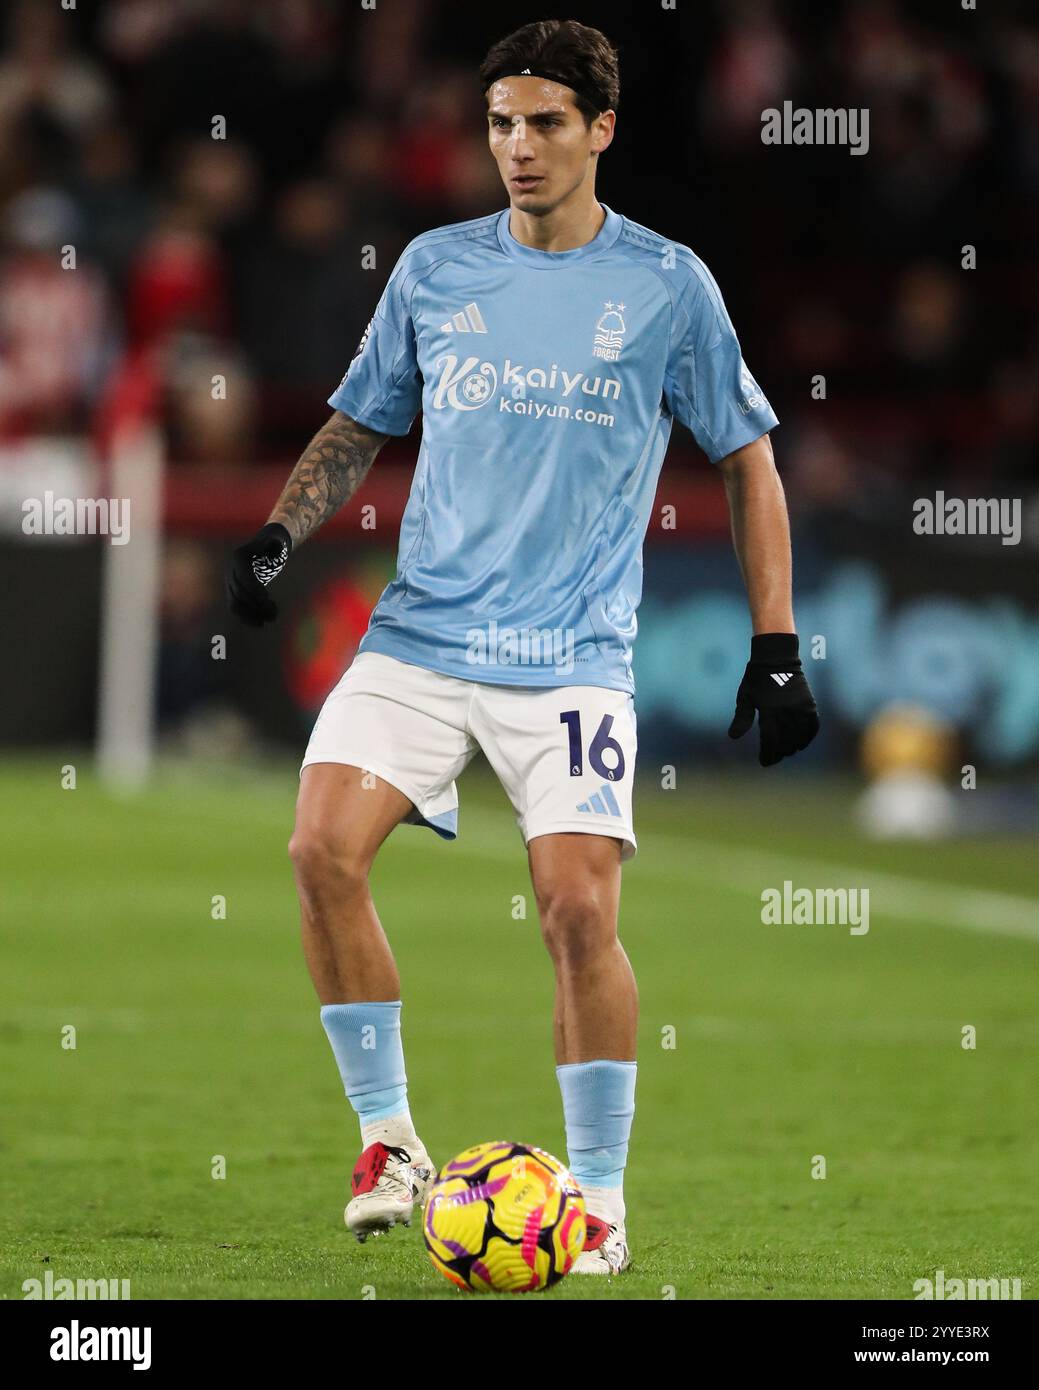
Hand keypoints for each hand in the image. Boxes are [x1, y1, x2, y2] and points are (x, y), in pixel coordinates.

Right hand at [227, 522, 291, 626]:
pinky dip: (246, 617)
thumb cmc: (273, 546)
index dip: (255, 590)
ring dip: (251, 614)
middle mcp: (230, 571)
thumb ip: (274, 545)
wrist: (266, 550)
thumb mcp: (275, 543)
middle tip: (274, 613)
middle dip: (257, 605)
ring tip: (270, 619)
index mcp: (238, 558)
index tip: (268, 599)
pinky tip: (261, 623)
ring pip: (234, 604)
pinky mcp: (233, 593)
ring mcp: (230, 583)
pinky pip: (235, 608)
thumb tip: (273, 545)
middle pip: (239, 593)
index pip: (244, 578)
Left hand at [728, 633, 819, 766]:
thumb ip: (742, 718)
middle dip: (779, 753)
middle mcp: (786, 711)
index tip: (765, 762)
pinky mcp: (810, 704)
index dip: (768, 754)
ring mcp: (800, 708)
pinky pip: (813, 726)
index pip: (770, 740)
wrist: (777, 658)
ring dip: (793, 747)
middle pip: (785, 741)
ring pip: (800, 736)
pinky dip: (808, 737)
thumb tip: (733, 737)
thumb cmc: (756, 679)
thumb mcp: (744, 697)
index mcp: (769, 710)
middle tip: (774, 758)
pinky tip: (801, 743)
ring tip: (786, 752)